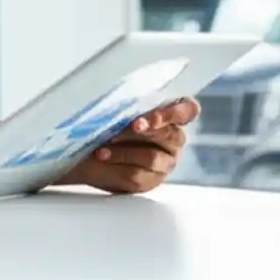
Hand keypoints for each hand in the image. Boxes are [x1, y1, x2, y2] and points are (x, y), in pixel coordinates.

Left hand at [59, 97, 200, 193]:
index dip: (175, 112)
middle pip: (169, 134)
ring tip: (104, 143)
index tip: (156, 114)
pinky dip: (118, 161)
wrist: (91, 152)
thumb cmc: (110, 122)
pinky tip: (102, 155)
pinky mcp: (151, 180)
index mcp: (172, 115)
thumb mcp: (120, 107)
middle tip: (133, 125)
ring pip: (151, 156)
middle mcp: (174, 139)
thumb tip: (122, 99)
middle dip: (148, 128)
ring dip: (125, 149)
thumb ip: (129, 103)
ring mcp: (165, 161)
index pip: (188, 110)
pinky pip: (138, 174)